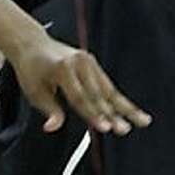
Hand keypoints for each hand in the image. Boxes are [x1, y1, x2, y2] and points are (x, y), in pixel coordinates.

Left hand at [10, 28, 151, 136]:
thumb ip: (49, 109)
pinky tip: (133, 112)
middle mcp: (79, 63)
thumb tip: (52, 128)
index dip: (93, 114)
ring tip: (143, 121)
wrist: (33, 44)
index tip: (106, 128)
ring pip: (109, 89)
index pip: (80, 97)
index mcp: (62, 69)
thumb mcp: (35, 92)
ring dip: (126, 108)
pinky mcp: (93, 63)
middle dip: (113, 114)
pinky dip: (119, 100)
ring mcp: (88, 61)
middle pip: (99, 94)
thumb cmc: (31, 70)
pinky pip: (107, 85)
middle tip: (125, 130)